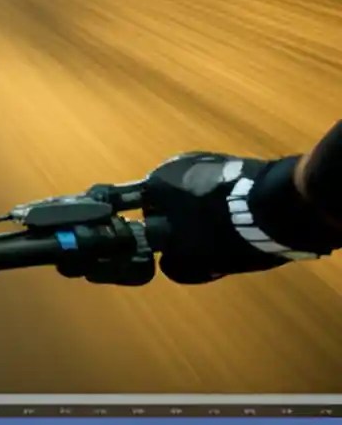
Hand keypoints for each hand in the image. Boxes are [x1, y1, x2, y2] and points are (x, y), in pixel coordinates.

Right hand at [146, 122, 341, 284]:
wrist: (277, 207)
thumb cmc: (223, 232)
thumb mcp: (192, 259)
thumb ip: (174, 263)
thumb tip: (170, 263)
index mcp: (158, 183)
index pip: (146, 212)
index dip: (161, 234)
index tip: (176, 249)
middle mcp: (177, 164)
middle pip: (173, 202)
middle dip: (185, 221)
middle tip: (203, 245)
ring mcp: (210, 160)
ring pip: (198, 195)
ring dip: (207, 213)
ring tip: (228, 236)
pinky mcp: (236, 162)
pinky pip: (223, 190)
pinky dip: (227, 205)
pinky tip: (242, 222)